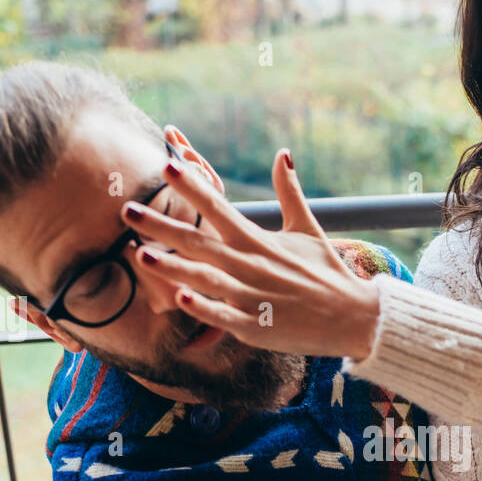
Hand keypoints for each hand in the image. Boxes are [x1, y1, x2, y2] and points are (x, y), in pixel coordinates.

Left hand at [121, 149, 380, 358]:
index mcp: (260, 241)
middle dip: (161, 225)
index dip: (193, 186)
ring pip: (204, 279)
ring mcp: (252, 297)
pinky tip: (179, 299)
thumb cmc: (329, 275)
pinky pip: (224, 317)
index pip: (220, 207)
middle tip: (126, 209)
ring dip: (170, 267)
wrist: (355, 318)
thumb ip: (290, 193)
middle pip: (198, 241)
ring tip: (138, 253)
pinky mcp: (257, 327)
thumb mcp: (310, 230)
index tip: (168, 165)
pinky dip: (203, 308)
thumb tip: (282, 154)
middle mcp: (251, 266)